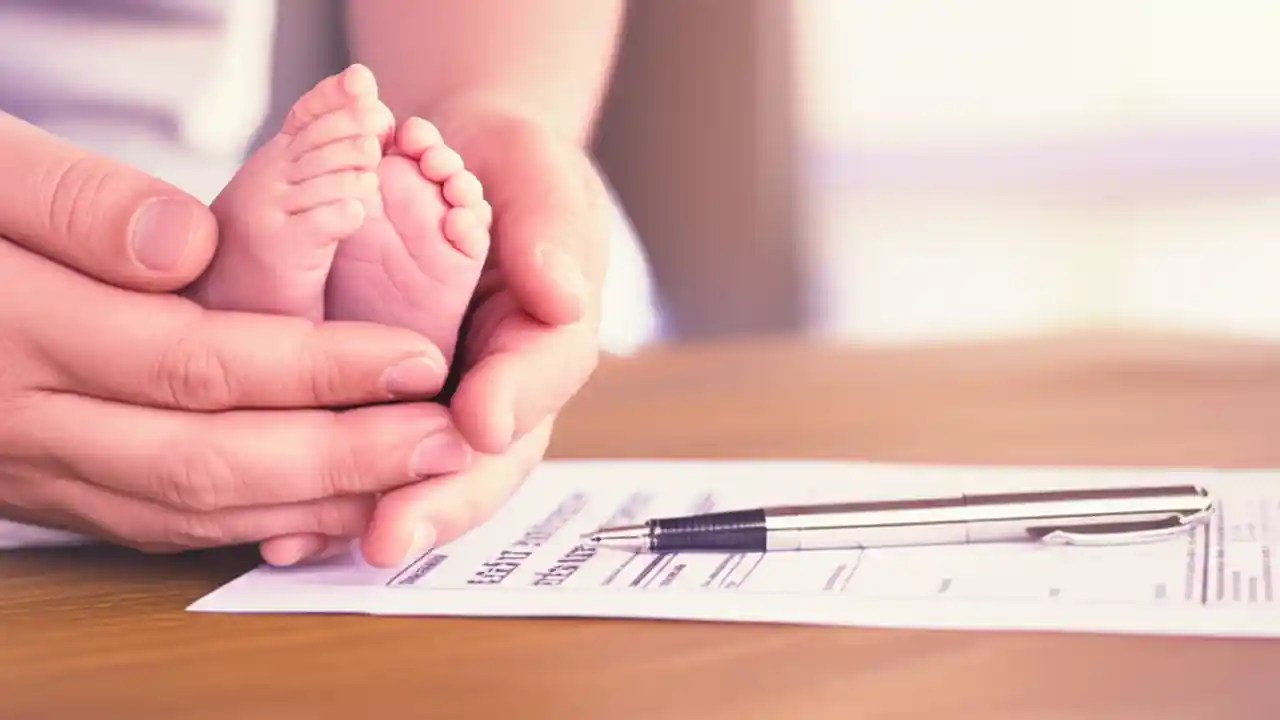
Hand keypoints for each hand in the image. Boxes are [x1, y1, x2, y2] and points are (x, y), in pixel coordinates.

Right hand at [0, 113, 470, 556]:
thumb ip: (72, 201)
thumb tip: (183, 248)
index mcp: (13, 330)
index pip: (198, 362)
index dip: (320, 368)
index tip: (420, 358)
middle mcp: (24, 420)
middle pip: (209, 460)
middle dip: (344, 456)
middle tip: (446, 440)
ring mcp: (30, 469)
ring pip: (188, 512)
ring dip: (312, 506)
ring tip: (411, 482)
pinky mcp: (42, 488)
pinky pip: (153, 525)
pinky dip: (248, 522)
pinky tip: (321, 506)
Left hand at [261, 112, 606, 565]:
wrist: (446, 160)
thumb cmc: (505, 173)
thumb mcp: (542, 180)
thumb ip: (553, 235)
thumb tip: (563, 297)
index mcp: (543, 343)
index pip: (541, 380)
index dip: (515, 401)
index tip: (482, 420)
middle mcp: (488, 392)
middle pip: (475, 463)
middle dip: (434, 503)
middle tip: (391, 536)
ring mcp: (427, 406)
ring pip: (406, 478)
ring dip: (360, 518)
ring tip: (305, 543)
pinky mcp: (364, 405)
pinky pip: (346, 459)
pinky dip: (314, 499)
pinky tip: (276, 532)